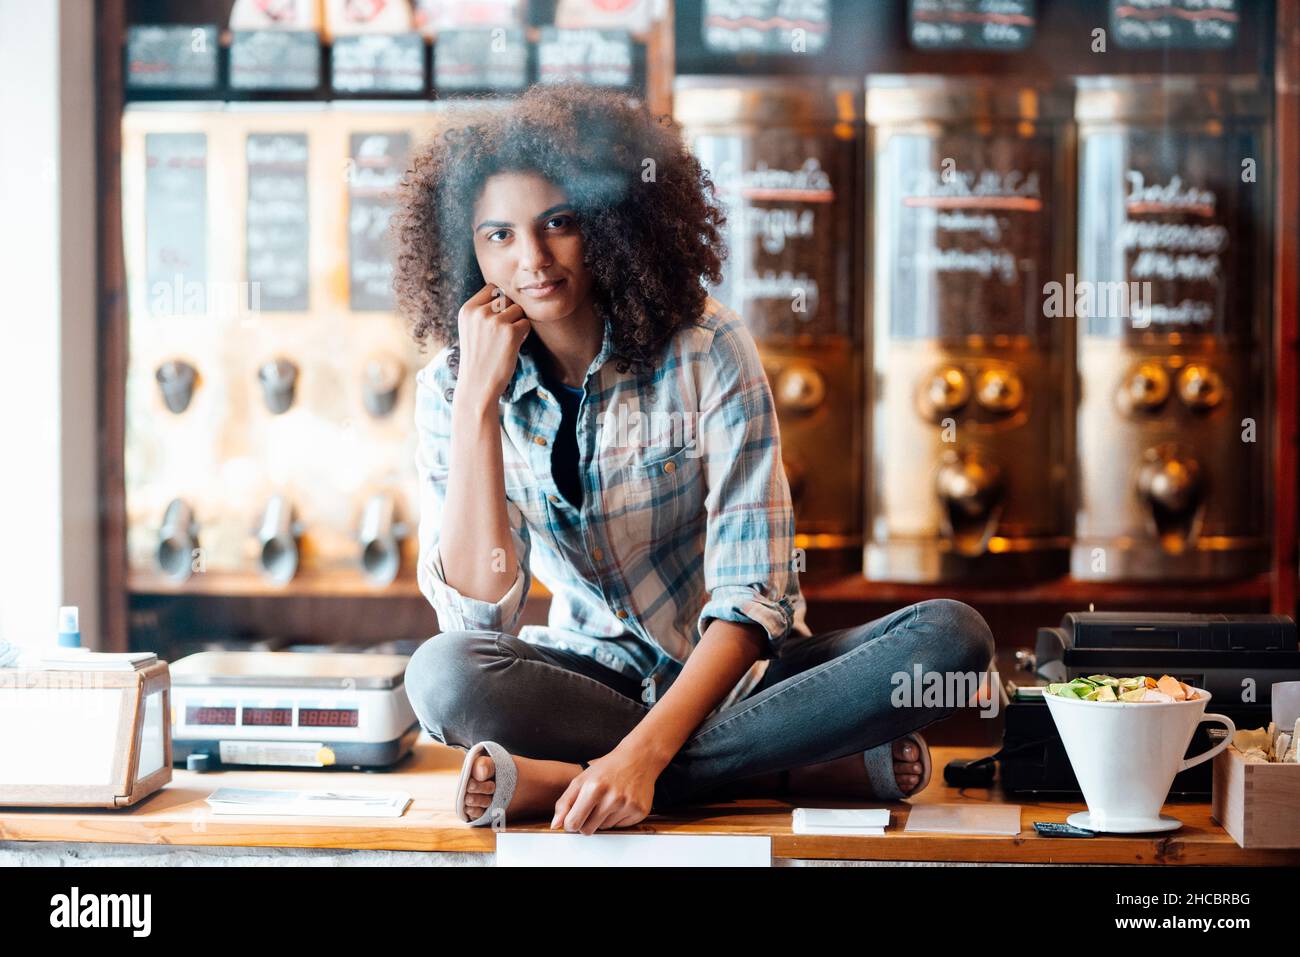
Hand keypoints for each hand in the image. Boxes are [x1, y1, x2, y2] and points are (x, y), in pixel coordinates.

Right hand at [455, 283, 530, 405]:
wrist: (478, 385)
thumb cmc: (478, 357)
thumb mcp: (470, 329)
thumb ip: (482, 310)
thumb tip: (504, 294)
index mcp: (467, 309)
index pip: (491, 288)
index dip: (499, 301)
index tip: (497, 317)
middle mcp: (479, 312)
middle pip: (506, 298)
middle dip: (509, 313)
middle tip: (503, 333)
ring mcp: (495, 321)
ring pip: (517, 309)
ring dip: (517, 323)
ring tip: (507, 340)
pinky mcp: (510, 332)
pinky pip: (526, 323)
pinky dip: (524, 334)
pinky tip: (513, 346)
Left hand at [550, 747, 660, 833]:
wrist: (639, 757)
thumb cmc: (608, 768)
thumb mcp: (581, 779)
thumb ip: (565, 802)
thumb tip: (556, 825)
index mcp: (594, 787)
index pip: (573, 823)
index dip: (570, 823)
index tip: (574, 816)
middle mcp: (612, 798)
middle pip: (588, 830)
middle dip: (586, 822)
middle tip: (593, 805)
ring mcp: (628, 805)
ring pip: (604, 829)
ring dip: (603, 819)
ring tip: (609, 800)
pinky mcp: (640, 811)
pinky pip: (620, 827)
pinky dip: (618, 818)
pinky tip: (622, 802)